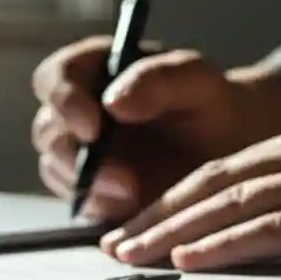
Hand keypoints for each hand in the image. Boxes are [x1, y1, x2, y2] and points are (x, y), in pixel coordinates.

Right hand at [31, 37, 280, 220]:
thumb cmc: (210, 103)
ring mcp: (81, 153)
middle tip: (120, 176)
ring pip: (56, 168)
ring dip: (88, 185)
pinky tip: (130, 210)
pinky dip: (99, 207)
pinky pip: (79, 201)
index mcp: (93, 70)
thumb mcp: (195, 80)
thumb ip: (158, 79)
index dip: (63, 100)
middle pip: (48, 130)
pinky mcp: (92, 189)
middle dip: (75, 156)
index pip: (54, 77)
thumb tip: (113, 101)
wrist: (232, 147)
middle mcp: (78, 110)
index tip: (93, 126)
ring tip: (132, 194)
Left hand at [99, 109, 280, 271]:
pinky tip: (192, 260)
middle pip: (218, 179)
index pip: (230, 167)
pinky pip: (280, 226)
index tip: (137, 229)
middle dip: (158, 215)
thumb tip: (270, 234)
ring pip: (238, 200)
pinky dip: (228, 243)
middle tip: (113, 246)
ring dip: (176, 232)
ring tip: (132, 258)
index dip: (176, 200)